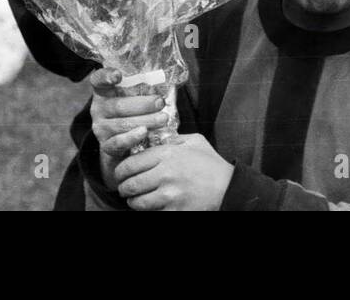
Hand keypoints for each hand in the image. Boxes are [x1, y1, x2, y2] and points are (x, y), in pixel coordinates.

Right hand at [88, 69, 171, 189]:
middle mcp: (99, 109)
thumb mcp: (135, 96)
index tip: (117, 75)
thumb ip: (144, 87)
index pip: (99, 80)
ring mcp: (101, 128)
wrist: (122, 143)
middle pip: (118, 105)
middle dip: (143, 104)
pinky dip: (132, 137)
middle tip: (161, 102)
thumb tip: (165, 79)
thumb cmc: (133, 112)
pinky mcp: (106, 145)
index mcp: (104, 92)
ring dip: (145, 120)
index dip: (106, 76)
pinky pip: (119, 142)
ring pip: (122, 124)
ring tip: (163, 118)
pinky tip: (144, 132)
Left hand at [113, 134, 233, 210]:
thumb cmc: (211, 165)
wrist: (228, 188)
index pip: (130, 164)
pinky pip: (151, 213)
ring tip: (136, 199)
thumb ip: (174, 138)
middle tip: (126, 188)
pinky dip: (149, 210)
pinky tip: (153, 206)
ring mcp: (169, 194)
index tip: (121, 175)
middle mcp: (165, 173)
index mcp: (168, 154)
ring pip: (136, 202)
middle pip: (129, 185)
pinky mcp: (174, 210)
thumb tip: (155, 137)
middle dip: (124, 188)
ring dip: (133, 202)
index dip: (120, 171)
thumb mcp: (195, 141)